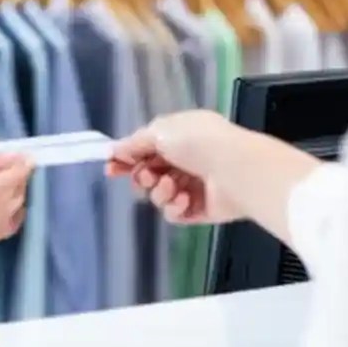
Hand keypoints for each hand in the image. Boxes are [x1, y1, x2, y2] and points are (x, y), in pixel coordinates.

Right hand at [105, 110, 247, 224]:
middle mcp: (184, 161)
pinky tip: (184, 200)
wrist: (236, 168)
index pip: (144, 149)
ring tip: (171, 186)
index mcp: (177, 137)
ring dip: (159, 192)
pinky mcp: (199, 210)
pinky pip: (174, 214)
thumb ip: (135, 143)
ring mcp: (192, 186)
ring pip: (158, 196)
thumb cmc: (199, 142)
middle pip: (148, 175)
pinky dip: (175, 207)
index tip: (111, 169)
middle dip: (142, 177)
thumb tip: (114, 150)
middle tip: (148, 176)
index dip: (126, 160)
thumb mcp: (160, 132)